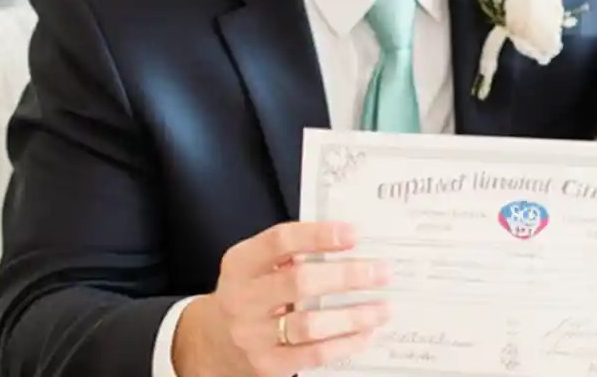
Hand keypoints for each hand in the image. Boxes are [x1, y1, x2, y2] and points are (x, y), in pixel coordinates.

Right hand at [172, 221, 390, 376]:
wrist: (213, 342)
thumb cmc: (251, 292)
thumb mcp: (257, 265)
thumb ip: (292, 252)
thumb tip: (351, 242)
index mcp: (241, 264)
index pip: (280, 241)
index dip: (319, 235)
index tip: (354, 233)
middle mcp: (242, 298)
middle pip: (299, 282)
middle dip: (347, 276)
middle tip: (381, 272)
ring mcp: (252, 335)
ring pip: (309, 324)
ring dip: (353, 316)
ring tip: (383, 308)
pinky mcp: (266, 364)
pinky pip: (312, 355)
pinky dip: (344, 344)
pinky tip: (366, 334)